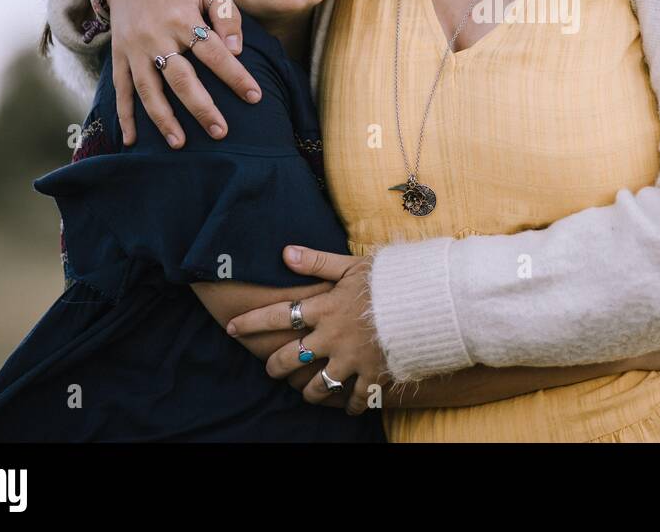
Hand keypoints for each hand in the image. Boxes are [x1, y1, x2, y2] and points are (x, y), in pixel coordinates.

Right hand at [105, 0, 259, 145]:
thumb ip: (226, 14)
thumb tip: (236, 49)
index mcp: (182, 18)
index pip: (214, 54)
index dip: (236, 76)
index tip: (255, 97)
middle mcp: (156, 36)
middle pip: (181, 79)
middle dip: (201, 108)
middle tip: (221, 133)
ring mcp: (134, 48)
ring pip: (148, 90)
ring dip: (163, 119)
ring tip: (180, 144)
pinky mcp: (118, 55)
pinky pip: (120, 89)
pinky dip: (124, 115)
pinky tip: (131, 140)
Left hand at [226, 246, 389, 415]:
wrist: (428, 302)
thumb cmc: (391, 279)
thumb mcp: (352, 265)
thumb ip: (317, 261)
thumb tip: (285, 252)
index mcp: (325, 308)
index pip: (278, 316)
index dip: (250, 322)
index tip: (231, 328)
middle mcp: (332, 338)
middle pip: (290, 358)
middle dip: (275, 366)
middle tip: (271, 368)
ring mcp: (352, 360)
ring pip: (317, 386)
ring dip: (307, 391)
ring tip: (305, 392)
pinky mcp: (374, 374)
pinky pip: (356, 399)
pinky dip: (351, 406)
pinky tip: (348, 408)